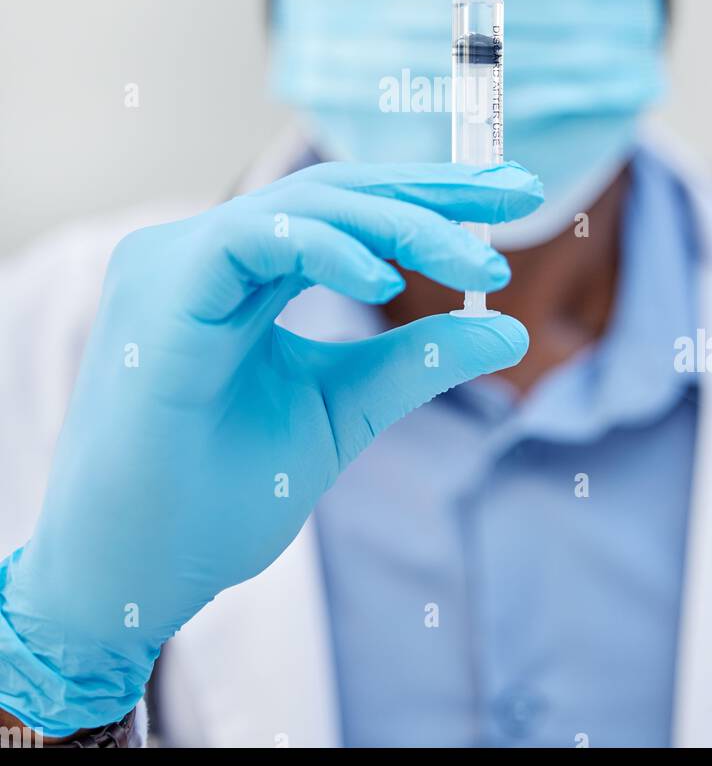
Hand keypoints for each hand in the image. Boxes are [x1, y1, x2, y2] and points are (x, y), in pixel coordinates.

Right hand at [0, 161, 541, 733]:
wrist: (137, 575)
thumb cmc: (219, 498)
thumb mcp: (341, 413)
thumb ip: (414, 363)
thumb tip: (509, 328)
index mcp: (243, 276)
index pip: (347, 212)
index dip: (430, 200)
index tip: (515, 200)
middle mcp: (207, 251)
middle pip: (335, 192)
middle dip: (432, 190)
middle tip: (519, 193)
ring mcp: (178, 262)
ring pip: (306, 204)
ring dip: (401, 223)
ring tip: (478, 263)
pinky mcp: (162, 288)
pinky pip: (255, 238)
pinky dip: (325, 248)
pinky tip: (386, 278)